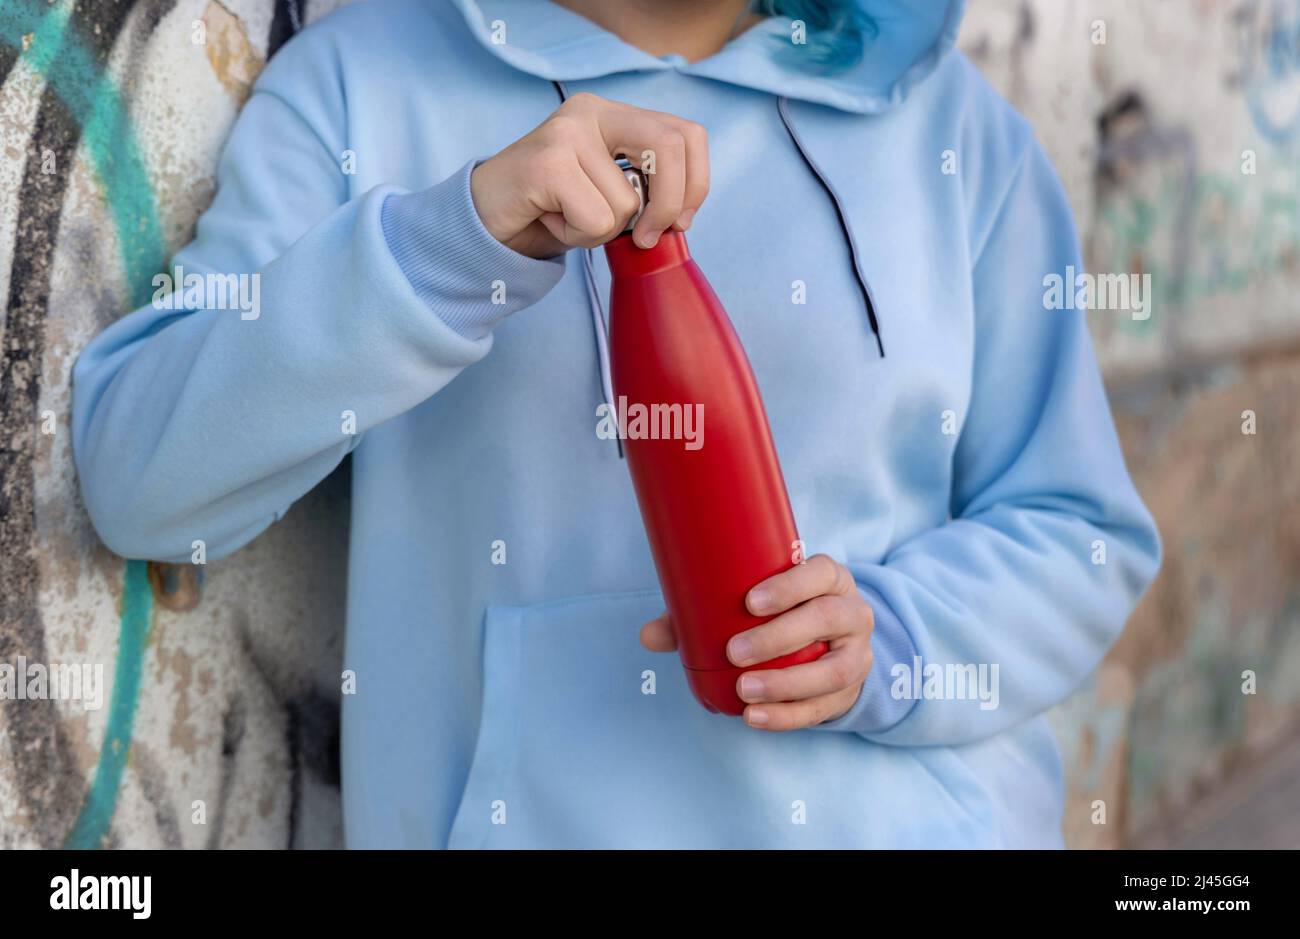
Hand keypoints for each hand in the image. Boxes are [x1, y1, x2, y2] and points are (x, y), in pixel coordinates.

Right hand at [470, 92, 708, 258]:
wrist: (486, 220)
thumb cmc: (551, 211)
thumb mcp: (609, 194)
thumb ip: (647, 189)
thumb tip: (683, 215)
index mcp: (614, 114)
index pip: (687, 135)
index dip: (696, 184)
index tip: (680, 222)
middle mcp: (592, 111)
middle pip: (670, 149)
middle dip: (669, 206)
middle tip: (644, 238)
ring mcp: (568, 132)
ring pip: (628, 202)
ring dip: (602, 230)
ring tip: (568, 218)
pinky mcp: (548, 161)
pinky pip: (597, 217)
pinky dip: (579, 235)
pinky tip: (553, 220)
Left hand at [640, 555, 874, 730]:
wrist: (831, 640)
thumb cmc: (781, 611)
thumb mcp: (755, 602)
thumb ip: (701, 612)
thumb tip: (648, 635)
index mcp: (829, 579)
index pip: (819, 573)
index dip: (788, 586)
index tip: (749, 602)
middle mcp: (852, 611)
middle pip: (826, 620)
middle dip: (778, 638)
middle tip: (734, 652)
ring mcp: (856, 653)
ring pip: (832, 670)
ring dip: (785, 684)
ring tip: (744, 692)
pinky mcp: (850, 690)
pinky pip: (824, 707)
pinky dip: (787, 716)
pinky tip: (755, 717)